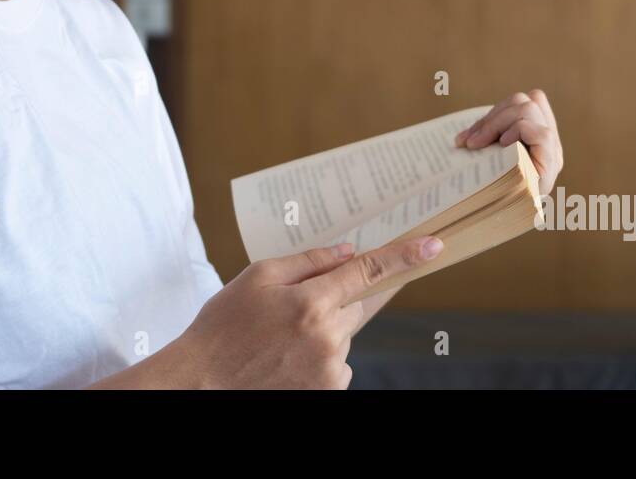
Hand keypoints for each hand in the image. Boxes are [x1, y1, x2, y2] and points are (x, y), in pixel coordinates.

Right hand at [168, 235, 443, 388]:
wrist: (202, 382)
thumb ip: (307, 262)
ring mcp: (331, 368)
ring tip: (281, 334)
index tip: (433, 246)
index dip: (404, 257)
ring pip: (346, 332)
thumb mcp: (257, 277)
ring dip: (327, 325)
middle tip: (308, 299)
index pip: (369, 272)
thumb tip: (347, 252)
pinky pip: (338, 360)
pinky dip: (322, 352)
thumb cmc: (223, 326)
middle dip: (344, 294)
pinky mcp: (329, 389)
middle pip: (359, 303)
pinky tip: (287, 354)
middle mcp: (328, 337)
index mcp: (310, 303)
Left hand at [454, 89, 563, 193]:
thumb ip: (488, 142)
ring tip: (477, 146)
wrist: (490, 229)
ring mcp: (552, 154)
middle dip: (492, 116)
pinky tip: (502, 146)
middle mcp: (548, 145)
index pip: (533, 100)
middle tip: (468, 142)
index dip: (501, 107)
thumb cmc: (485, 197)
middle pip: (526, 102)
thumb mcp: (485, 162)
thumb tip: (464, 136)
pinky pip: (540, 133)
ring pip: (529, 110)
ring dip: (497, 123)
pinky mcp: (551, 166)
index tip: (472, 134)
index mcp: (534, 139)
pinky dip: (518, 132)